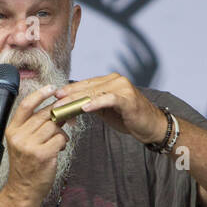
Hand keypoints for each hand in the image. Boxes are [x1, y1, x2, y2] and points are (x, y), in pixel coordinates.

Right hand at [2, 84, 67, 205]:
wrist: (23, 189)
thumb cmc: (26, 166)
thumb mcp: (23, 143)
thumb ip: (34, 126)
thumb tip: (55, 109)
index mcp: (12, 130)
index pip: (26, 105)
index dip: (40, 94)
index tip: (52, 88)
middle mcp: (19, 136)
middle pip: (45, 114)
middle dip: (59, 113)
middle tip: (68, 116)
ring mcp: (30, 145)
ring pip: (54, 126)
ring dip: (61, 132)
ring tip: (58, 141)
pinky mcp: (42, 154)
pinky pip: (60, 138)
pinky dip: (63, 142)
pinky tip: (58, 149)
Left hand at [50, 72, 166, 143]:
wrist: (151, 126)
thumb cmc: (129, 118)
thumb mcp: (106, 110)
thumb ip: (91, 104)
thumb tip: (72, 106)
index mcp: (109, 81)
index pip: (85, 84)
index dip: (70, 90)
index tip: (55, 96)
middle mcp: (115, 80)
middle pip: (87, 87)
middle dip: (69, 96)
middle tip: (54, 103)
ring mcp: (122, 87)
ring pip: (95, 93)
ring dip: (77, 100)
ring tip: (64, 106)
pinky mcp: (128, 98)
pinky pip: (108, 99)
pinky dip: (95, 103)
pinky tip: (84, 108)